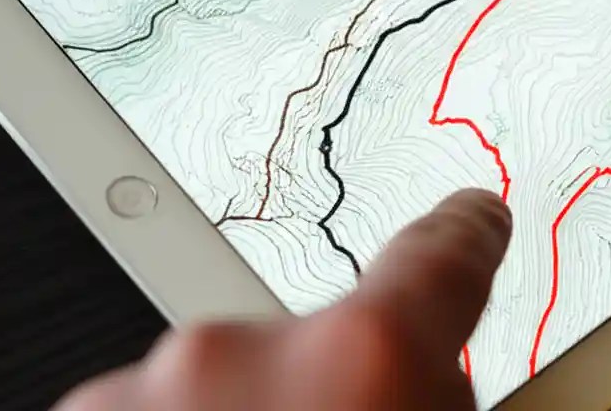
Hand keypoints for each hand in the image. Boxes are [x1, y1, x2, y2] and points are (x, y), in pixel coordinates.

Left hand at [54, 189, 510, 410]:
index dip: (464, 239)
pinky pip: (149, 408)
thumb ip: (432, 395)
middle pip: (314, 344)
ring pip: (218, 385)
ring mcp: (138, 389)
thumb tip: (431, 378)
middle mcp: (238, 353)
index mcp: (362, 362)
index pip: (441, 262)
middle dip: (326, 396)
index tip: (472, 218)